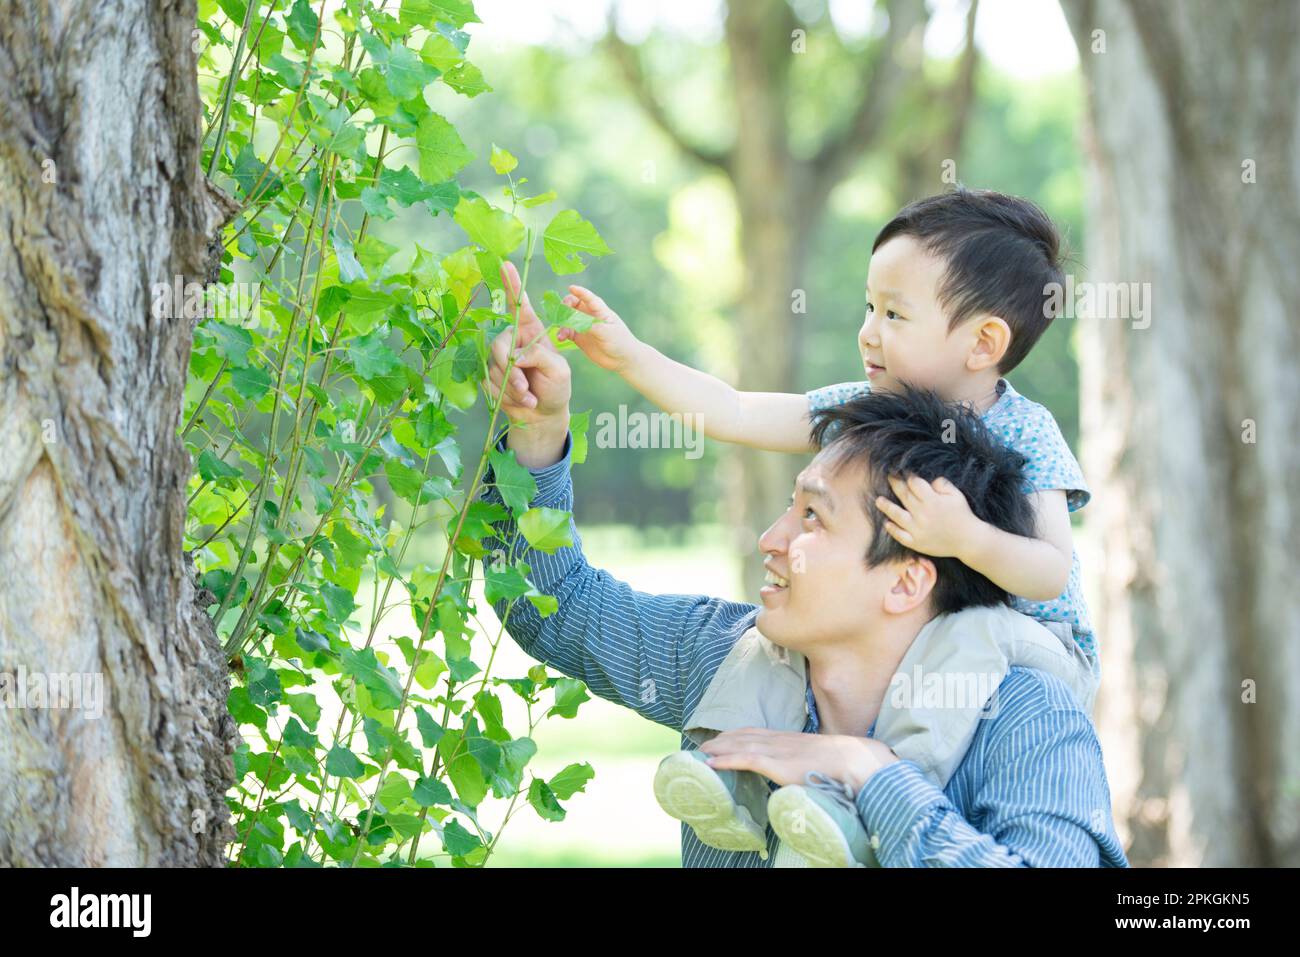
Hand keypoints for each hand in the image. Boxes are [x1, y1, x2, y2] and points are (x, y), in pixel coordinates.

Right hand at [486, 261, 571, 426]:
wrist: (544, 414)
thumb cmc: (556, 387)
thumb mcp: (558, 370)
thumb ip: (539, 356)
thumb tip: (515, 356)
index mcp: (532, 332)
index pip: (521, 305)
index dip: (513, 285)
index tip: (506, 264)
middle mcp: (514, 341)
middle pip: (499, 344)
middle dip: (511, 370)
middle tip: (525, 387)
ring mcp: (501, 358)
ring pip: (495, 368)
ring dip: (512, 388)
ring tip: (530, 397)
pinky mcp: (491, 376)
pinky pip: (490, 384)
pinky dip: (506, 397)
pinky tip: (521, 401)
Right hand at [557, 284, 640, 373]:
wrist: (623, 359)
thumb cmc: (620, 341)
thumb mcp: (606, 332)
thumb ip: (590, 325)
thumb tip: (574, 321)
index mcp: (600, 311)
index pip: (589, 298)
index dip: (580, 292)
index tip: (571, 287)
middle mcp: (590, 316)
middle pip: (574, 304)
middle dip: (565, 306)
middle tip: (561, 314)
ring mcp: (584, 327)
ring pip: (568, 319)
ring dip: (562, 323)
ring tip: (561, 334)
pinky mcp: (579, 338)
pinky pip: (567, 331)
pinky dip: (562, 333)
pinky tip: (560, 338)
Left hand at [700, 728, 897, 793]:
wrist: (854, 761)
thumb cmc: (843, 762)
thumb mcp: (818, 757)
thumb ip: (804, 760)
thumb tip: (800, 770)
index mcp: (790, 738)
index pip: (756, 732)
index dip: (736, 734)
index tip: (721, 737)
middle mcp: (780, 740)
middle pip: (743, 736)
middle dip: (721, 739)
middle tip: (702, 744)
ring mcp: (778, 751)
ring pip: (739, 745)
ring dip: (718, 748)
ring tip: (701, 752)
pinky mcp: (778, 764)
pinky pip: (746, 760)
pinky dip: (726, 760)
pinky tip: (712, 763)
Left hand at [875, 474, 981, 559]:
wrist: (968, 540)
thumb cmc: (962, 515)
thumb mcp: (956, 495)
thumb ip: (942, 484)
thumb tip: (929, 480)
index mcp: (933, 501)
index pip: (915, 484)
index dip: (908, 475)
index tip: (904, 471)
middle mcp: (923, 514)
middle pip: (904, 496)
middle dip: (895, 484)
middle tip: (889, 476)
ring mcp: (918, 530)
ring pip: (897, 516)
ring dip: (887, 507)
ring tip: (879, 500)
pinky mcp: (916, 543)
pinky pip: (900, 536)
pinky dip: (893, 529)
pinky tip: (887, 523)